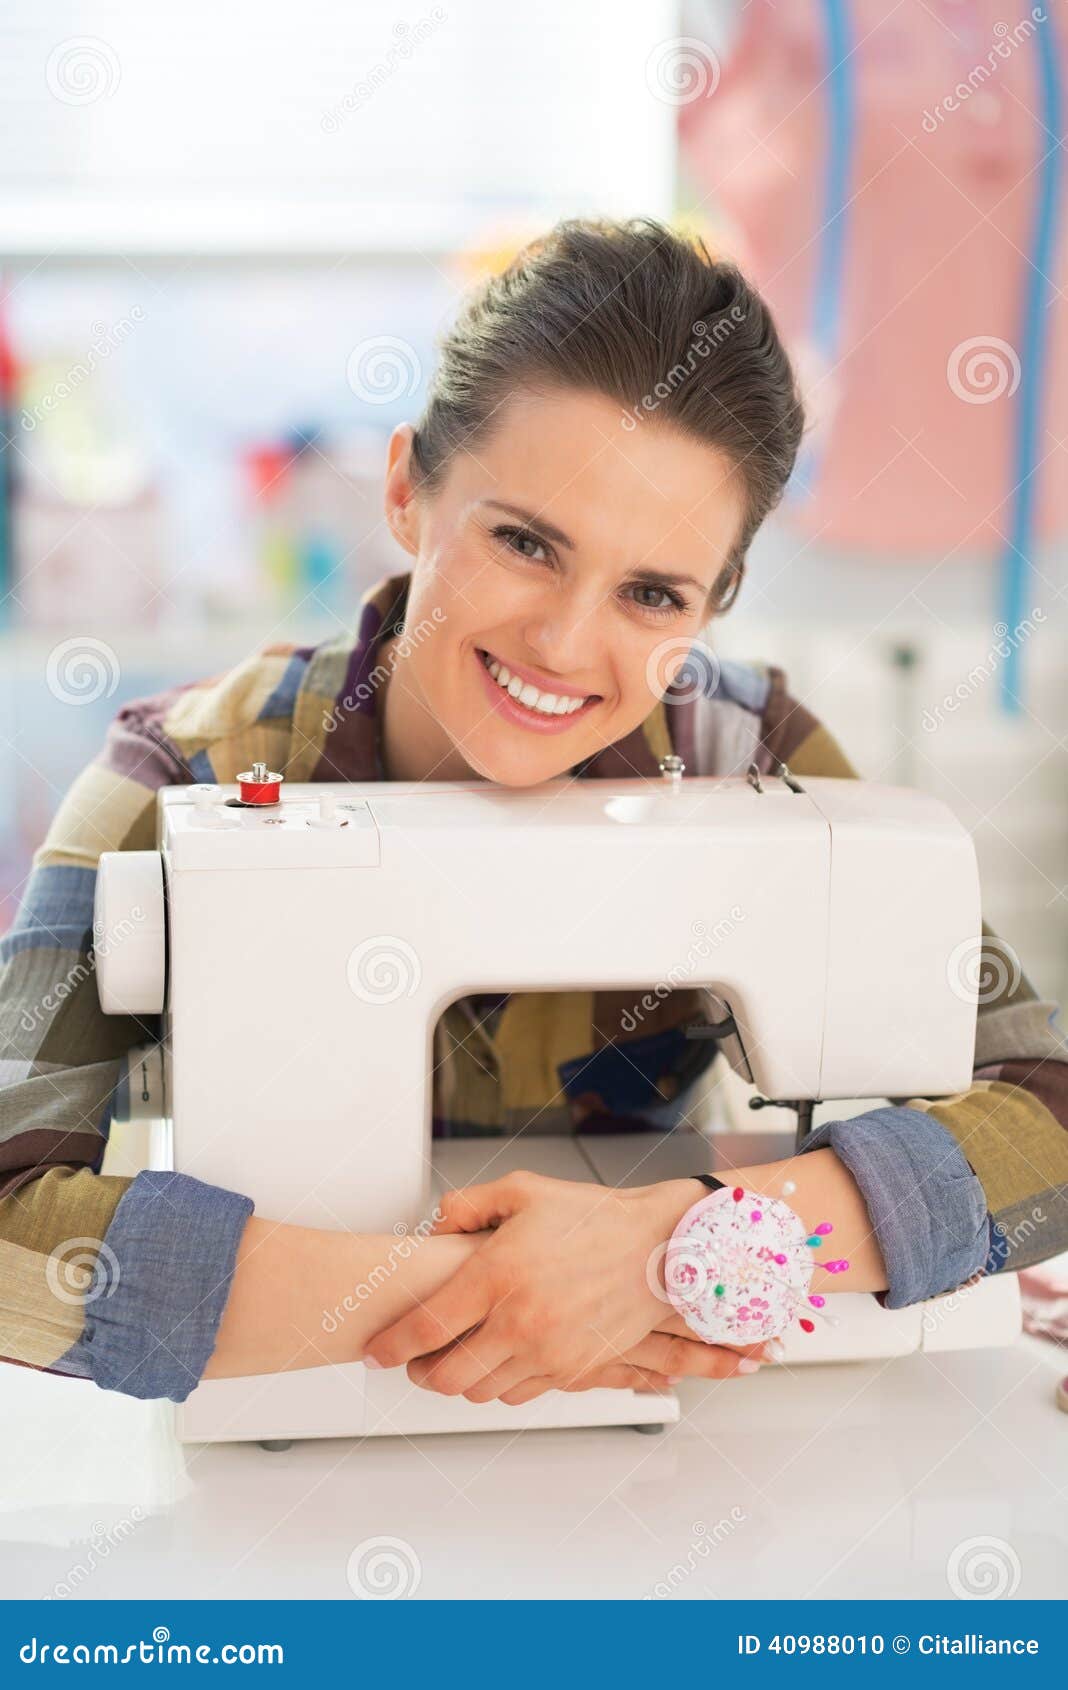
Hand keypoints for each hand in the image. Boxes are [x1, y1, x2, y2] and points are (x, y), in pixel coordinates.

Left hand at [361, 1171, 746, 1401]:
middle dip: (420, 1372)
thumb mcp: (523, 1191)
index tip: (376, 1351)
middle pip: (445, 1375)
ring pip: (480, 1390)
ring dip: (459, 1380)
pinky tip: (499, 1359)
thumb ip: (468, 1206)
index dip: (390, 1346)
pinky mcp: (572, 1370)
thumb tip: (434, 1225)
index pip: (424, 1326)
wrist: (660, 1250)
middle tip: (414, 1359)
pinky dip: (500, 1383)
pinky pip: (519, 1393)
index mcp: (498, 1274)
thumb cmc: (595, 1219)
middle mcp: (519, 1320)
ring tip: (456, 1357)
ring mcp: (547, 1351)